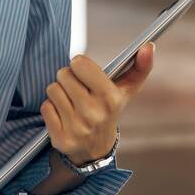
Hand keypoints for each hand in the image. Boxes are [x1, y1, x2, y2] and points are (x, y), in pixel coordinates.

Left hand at [41, 43, 154, 162]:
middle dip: (68, 78)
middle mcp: (94, 113)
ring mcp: (76, 128)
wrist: (96, 148)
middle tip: (78, 90)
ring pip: (52, 89)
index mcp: (110, 98)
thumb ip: (140, 66)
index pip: (79, 63)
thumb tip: (148, 46)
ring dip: (59, 93)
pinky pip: (45, 107)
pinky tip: (63, 115)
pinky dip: (51, 109)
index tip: (84, 72)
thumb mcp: (126, 90)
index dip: (79, 65)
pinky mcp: (61, 139)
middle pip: (63, 74)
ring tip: (71, 102)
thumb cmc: (109, 110)